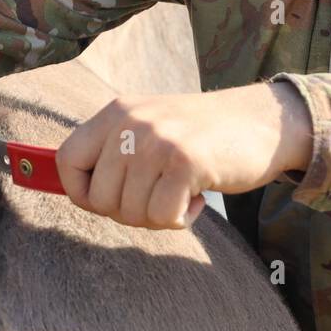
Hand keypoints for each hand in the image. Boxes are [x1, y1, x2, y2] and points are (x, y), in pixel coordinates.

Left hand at [56, 82, 312, 230]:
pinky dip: (181, 219)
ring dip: (158, 216)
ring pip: (130, 212)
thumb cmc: (202, 136)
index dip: (81, 192)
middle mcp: (131, 121)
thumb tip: (72, 191)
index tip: (107, 201)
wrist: (263, 121)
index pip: (67, 160)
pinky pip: (162, 216)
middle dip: (127, 212)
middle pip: (98, 198)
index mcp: (116, 112)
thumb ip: (112, 152)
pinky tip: (198, 197)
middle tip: (159, 196)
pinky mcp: (186, 161)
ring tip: (181, 191)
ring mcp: (159, 140)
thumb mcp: (150, 127)